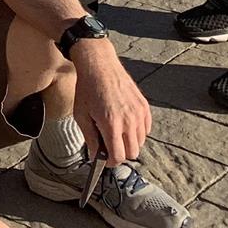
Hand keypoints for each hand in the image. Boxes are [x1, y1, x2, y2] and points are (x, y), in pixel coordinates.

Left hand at [68, 41, 151, 166]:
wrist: (100, 66)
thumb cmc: (87, 89)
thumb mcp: (81, 115)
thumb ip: (90, 139)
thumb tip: (95, 156)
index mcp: (111, 124)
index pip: (118, 156)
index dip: (111, 162)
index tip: (105, 160)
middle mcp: (129, 121)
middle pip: (132, 153)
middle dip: (120, 154)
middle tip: (110, 146)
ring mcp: (139, 113)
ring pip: (140, 143)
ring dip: (129, 143)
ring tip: (116, 132)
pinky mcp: (144, 107)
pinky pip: (146, 130)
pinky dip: (137, 132)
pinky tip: (125, 124)